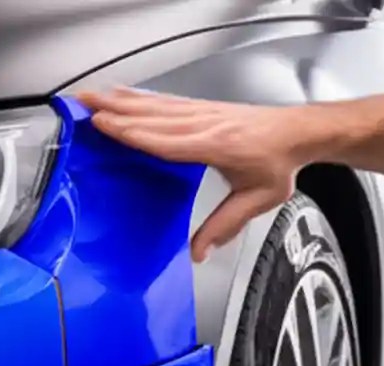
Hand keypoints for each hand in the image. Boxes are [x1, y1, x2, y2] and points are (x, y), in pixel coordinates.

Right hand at [76, 88, 318, 261]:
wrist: (300, 132)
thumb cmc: (279, 163)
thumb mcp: (257, 200)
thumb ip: (225, 226)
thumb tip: (198, 252)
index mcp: (216, 146)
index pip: (166, 140)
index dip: (132, 133)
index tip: (104, 125)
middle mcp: (205, 124)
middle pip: (151, 116)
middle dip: (114, 110)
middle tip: (83, 105)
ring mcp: (203, 113)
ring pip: (155, 105)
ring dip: (121, 100)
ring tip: (93, 96)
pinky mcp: (203, 108)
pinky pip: (166, 101)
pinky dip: (141, 97)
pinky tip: (125, 95)